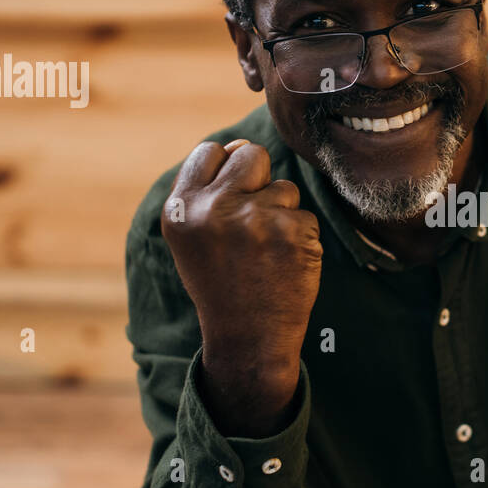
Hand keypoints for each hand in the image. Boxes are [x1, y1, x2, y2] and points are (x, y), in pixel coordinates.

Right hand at [162, 138, 322, 435]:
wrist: (248, 340)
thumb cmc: (221, 283)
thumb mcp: (193, 238)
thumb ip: (208, 192)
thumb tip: (242, 146)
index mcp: (182, 209)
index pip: (211, 151)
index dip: (228, 167)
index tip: (233, 193)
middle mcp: (214, 209)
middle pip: (252, 154)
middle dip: (260, 178)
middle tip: (255, 217)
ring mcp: (256, 218)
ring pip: (285, 189)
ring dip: (282, 214)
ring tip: (266, 252)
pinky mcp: (293, 232)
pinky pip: (306, 217)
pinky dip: (301, 239)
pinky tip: (285, 265)